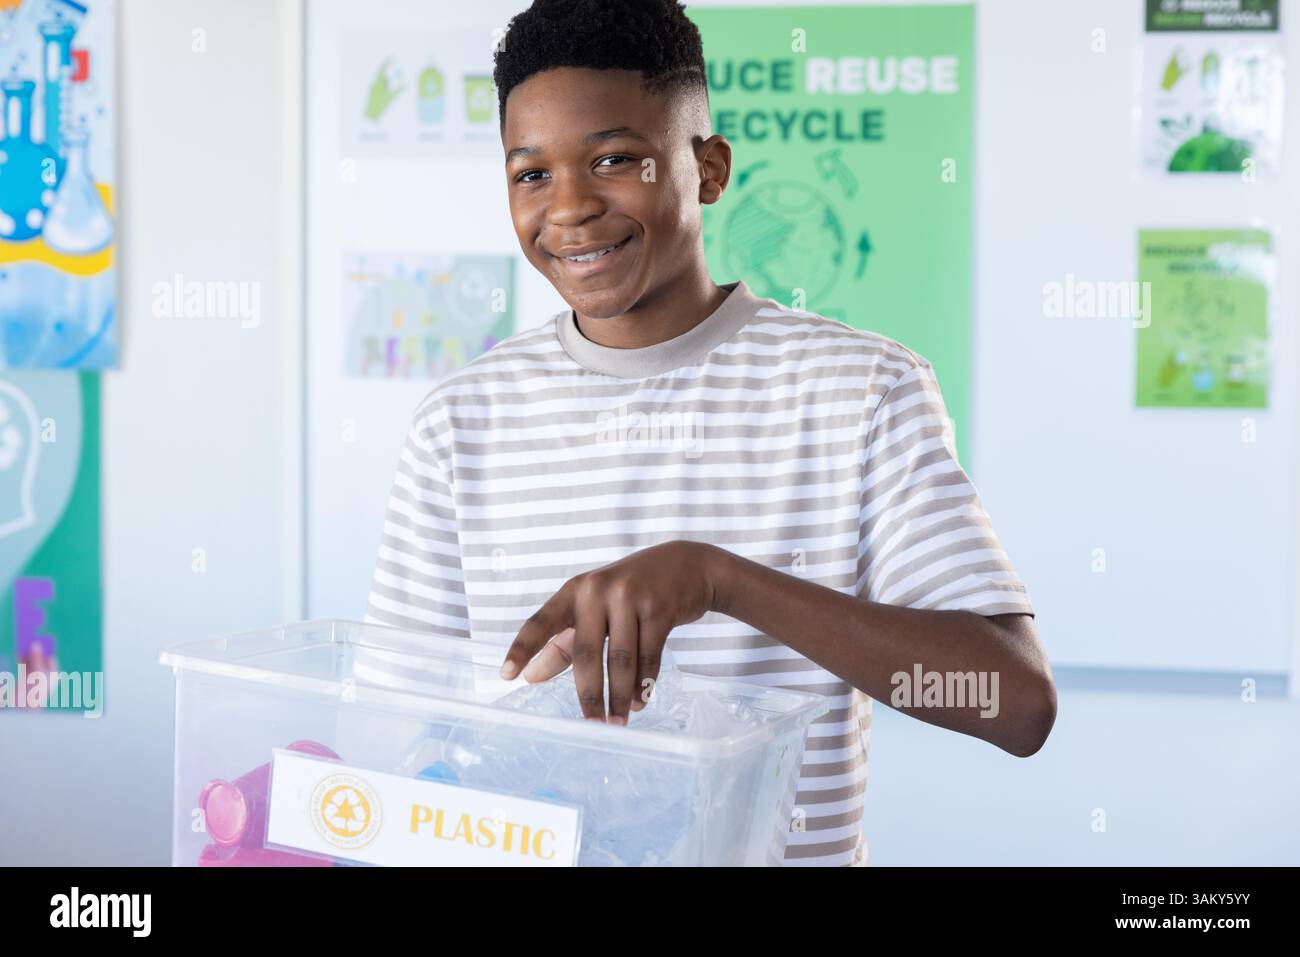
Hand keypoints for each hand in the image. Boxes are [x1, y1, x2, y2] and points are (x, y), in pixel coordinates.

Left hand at [499, 541, 723, 724]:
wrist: (687, 565)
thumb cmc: (633, 592)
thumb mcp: (596, 609)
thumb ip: (563, 643)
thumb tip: (530, 678)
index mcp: (575, 591)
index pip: (541, 622)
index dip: (522, 649)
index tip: (506, 676)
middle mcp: (597, 590)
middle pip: (586, 653)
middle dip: (589, 695)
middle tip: (592, 726)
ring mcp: (630, 596)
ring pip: (620, 659)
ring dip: (619, 696)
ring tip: (619, 721)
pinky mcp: (659, 607)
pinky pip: (649, 656)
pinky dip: (644, 684)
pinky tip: (640, 703)